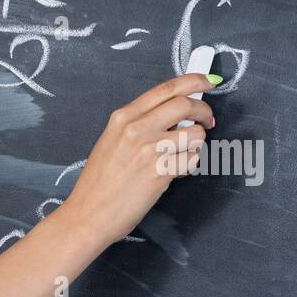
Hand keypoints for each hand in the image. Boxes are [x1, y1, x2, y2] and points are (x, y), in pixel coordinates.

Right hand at [58, 72, 217, 246]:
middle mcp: (136, 129)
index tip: (209, 82)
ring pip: (195, 134)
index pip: (167, 88)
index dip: (194, 81)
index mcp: (123, 118)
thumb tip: (174, 114)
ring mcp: (149, 149)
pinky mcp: (161, 171)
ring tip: (179, 156)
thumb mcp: (111, 142)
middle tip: (207, 120)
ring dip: (195, 144)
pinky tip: (171, 173)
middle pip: (186, 104)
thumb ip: (139, 124)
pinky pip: (192, 160)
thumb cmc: (98, 185)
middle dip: (204, 112)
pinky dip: (188, 166)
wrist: (88, 215)